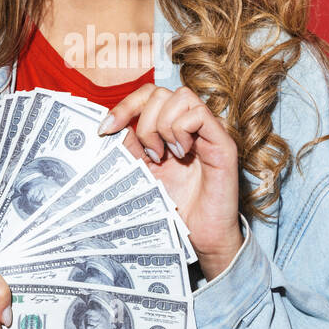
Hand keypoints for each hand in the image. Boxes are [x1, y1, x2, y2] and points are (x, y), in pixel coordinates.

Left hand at [99, 84, 243, 280]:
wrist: (201, 237)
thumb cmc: (176, 207)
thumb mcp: (142, 172)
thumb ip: (130, 148)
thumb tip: (111, 127)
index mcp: (169, 128)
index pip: (147, 94)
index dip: (124, 106)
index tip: (104, 130)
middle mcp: (189, 125)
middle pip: (160, 92)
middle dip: (144, 121)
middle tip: (149, 154)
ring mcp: (208, 131)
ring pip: (181, 96)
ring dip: (163, 125)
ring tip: (165, 155)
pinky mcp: (223, 143)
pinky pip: (199, 114)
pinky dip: (182, 130)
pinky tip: (182, 154)